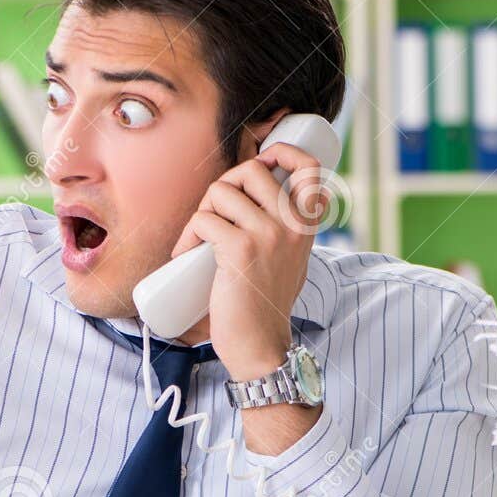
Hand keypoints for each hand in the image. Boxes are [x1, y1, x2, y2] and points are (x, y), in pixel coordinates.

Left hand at [169, 140, 329, 380]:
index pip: (309, 167)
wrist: (260, 344)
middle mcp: (293, 224)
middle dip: (223, 188)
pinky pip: (204, 219)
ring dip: (201, 213)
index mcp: (306, 224)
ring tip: (199, 241)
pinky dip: (187, 236)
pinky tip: (187, 256)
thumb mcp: (289, 258)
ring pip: (221, 191)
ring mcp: (269, 234)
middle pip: (250, 170)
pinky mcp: (241, 249)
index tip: (262, 162)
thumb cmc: (265, 303)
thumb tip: (259, 192)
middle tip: (214, 217)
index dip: (282, 152)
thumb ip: (284, 227)